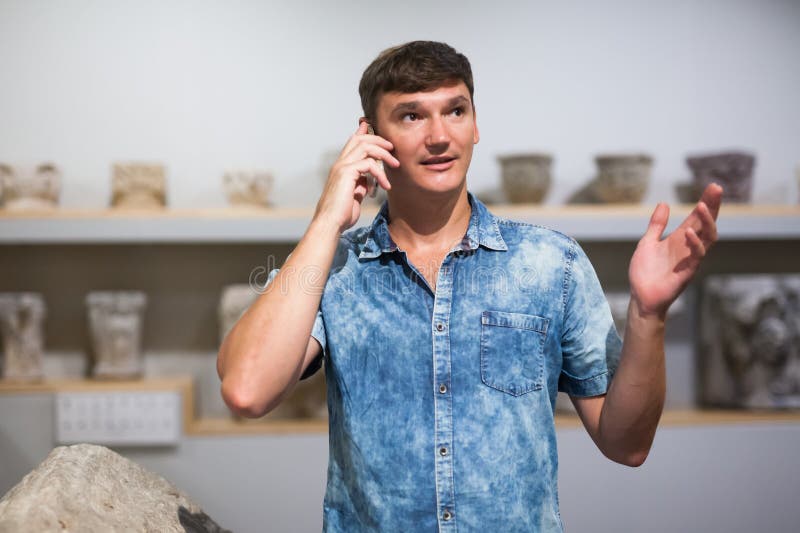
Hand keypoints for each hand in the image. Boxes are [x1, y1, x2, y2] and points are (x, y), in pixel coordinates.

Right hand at [313, 121, 398, 233]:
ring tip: (395, 164)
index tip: (373, 128)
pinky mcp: (347, 173)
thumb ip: (360, 184)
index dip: (363, 133)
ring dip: (384, 153)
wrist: (331, 223)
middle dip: (378, 140)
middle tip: (392, 147)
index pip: (352, 142)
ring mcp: (342, 167)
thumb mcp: (354, 195)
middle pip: (360, 139)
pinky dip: (380, 174)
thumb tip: (368, 181)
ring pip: (365, 146)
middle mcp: (340, 163)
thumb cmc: (342, 214)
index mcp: (341, 167)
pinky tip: (385, 185)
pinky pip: (369, 164)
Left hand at [628, 183, 722, 318]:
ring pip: (708, 238)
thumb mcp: (647, 243)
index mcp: (679, 239)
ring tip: (702, 206)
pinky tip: (688, 232)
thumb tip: (664, 203)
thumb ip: (656, 225)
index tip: (712, 186)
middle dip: (712, 206)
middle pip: (707, 223)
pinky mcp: (688, 271)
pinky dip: (695, 243)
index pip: (696, 217)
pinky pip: (697, 255)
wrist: (641, 297)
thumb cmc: (645, 272)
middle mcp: (688, 247)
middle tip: (716, 189)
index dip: (705, 202)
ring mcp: (690, 259)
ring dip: (707, 222)